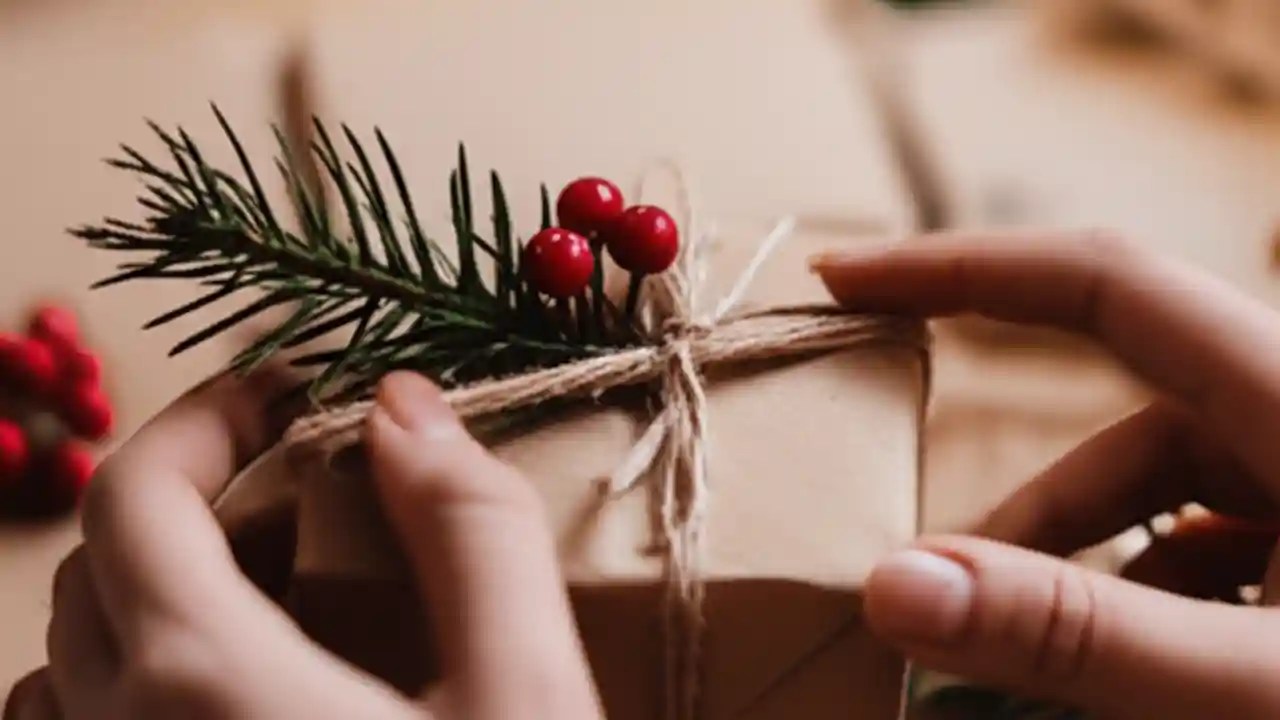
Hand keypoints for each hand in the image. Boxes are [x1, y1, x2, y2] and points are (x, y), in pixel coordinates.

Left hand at [3, 371, 599, 719]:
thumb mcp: (526, 695)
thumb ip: (474, 532)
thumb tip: (406, 408)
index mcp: (203, 681)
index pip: (141, 488)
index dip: (209, 411)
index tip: (292, 387)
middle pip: (98, 568)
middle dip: (190, 494)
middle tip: (298, 477)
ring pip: (71, 672)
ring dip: (149, 597)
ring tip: (266, 590)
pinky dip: (129, 695)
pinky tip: (228, 710)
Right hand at [814, 232, 1279, 718]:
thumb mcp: (1254, 682)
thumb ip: (1079, 629)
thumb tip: (889, 585)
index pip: (1104, 280)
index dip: (962, 267)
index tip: (840, 281)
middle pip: (1125, 433)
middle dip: (1022, 523)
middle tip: (931, 603)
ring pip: (1170, 505)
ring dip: (1085, 581)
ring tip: (1030, 678)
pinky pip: (1220, 553)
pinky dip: (1153, 605)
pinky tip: (1137, 681)